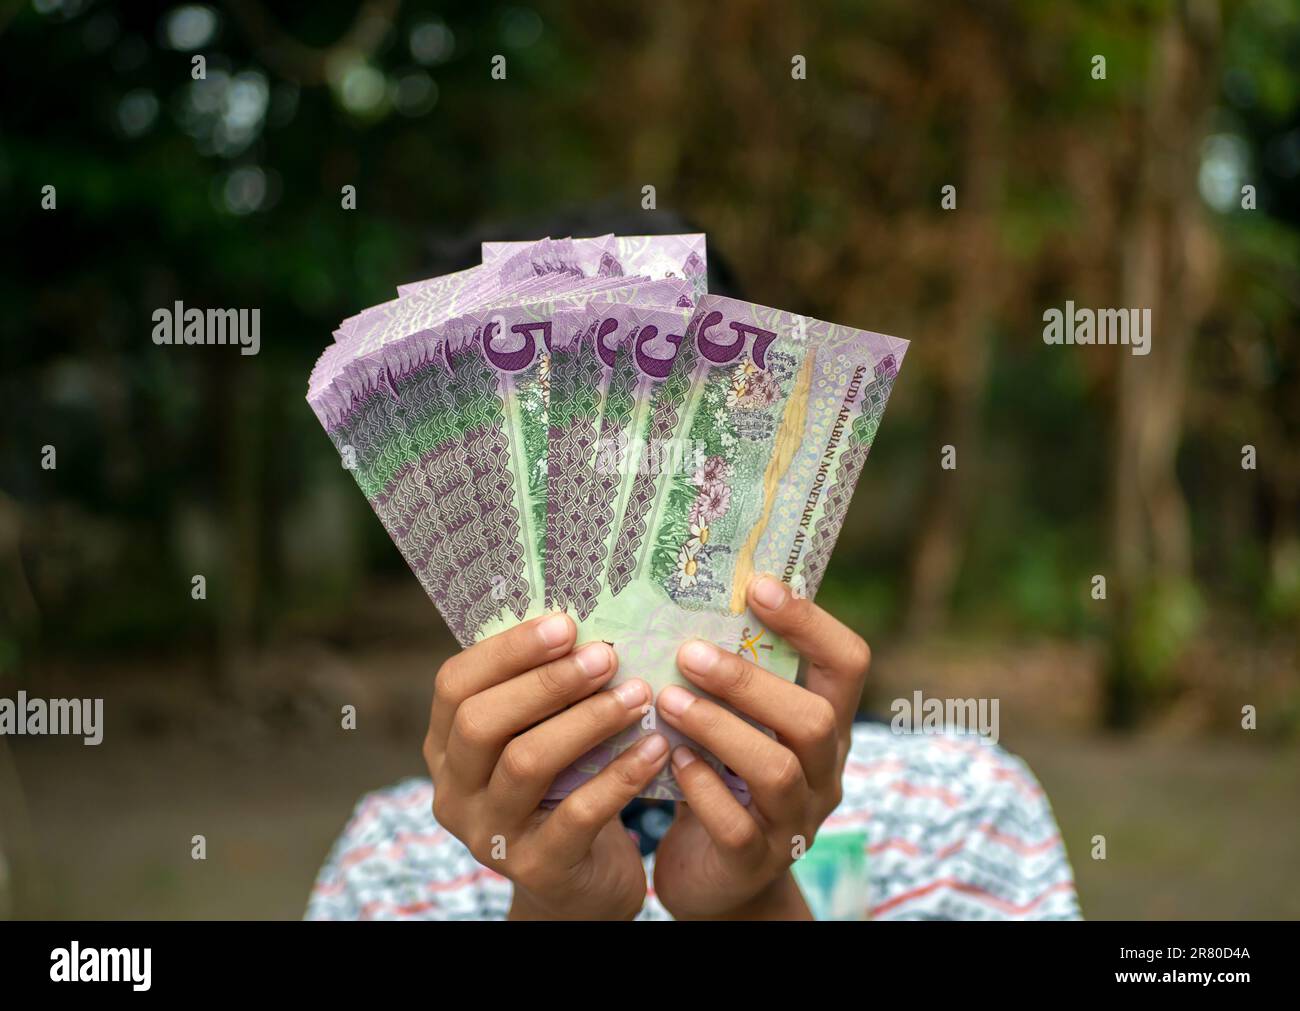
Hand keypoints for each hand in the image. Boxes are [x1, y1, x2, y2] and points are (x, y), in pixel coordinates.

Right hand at [422, 613, 669, 919]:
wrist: (580, 888)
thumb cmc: (563, 791)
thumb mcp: (538, 740)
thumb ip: (544, 695)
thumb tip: (588, 623)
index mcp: (445, 749)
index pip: (454, 686)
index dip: (506, 650)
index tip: (565, 624)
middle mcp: (454, 793)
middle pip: (481, 722)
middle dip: (546, 682)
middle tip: (605, 655)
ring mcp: (491, 835)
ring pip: (527, 763)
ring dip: (587, 720)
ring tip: (637, 694)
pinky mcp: (539, 868)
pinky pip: (579, 813)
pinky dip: (621, 775)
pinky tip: (655, 747)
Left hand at [651, 575, 871, 918]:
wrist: (714, 879)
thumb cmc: (722, 781)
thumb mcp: (740, 728)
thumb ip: (732, 682)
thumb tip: (684, 600)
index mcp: (826, 728)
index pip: (848, 664)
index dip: (811, 622)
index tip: (758, 586)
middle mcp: (823, 773)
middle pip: (815, 719)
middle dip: (749, 682)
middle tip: (688, 653)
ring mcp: (794, 822)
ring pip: (776, 770)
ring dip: (718, 728)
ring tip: (667, 701)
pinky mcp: (753, 863)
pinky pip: (737, 826)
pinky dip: (703, 789)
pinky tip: (672, 760)